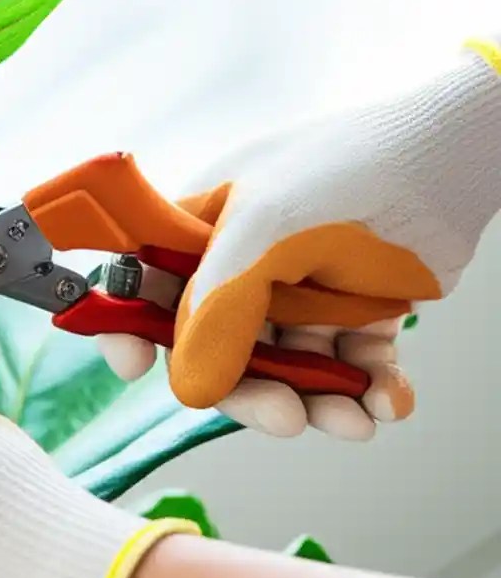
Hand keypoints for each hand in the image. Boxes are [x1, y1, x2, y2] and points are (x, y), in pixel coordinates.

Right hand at [100, 44, 500, 439]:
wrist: (449, 158)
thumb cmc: (345, 167)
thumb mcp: (262, 227)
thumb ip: (215, 308)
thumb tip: (188, 387)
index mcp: (199, 233)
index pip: (141, 286)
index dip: (127, 326)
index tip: (135, 365)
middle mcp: (241, 269)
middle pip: (217, 351)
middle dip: (252, 394)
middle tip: (285, 417)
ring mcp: (297, 296)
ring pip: (286, 373)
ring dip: (317, 404)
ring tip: (351, 420)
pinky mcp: (352, 314)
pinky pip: (348, 369)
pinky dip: (368, 391)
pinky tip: (387, 400)